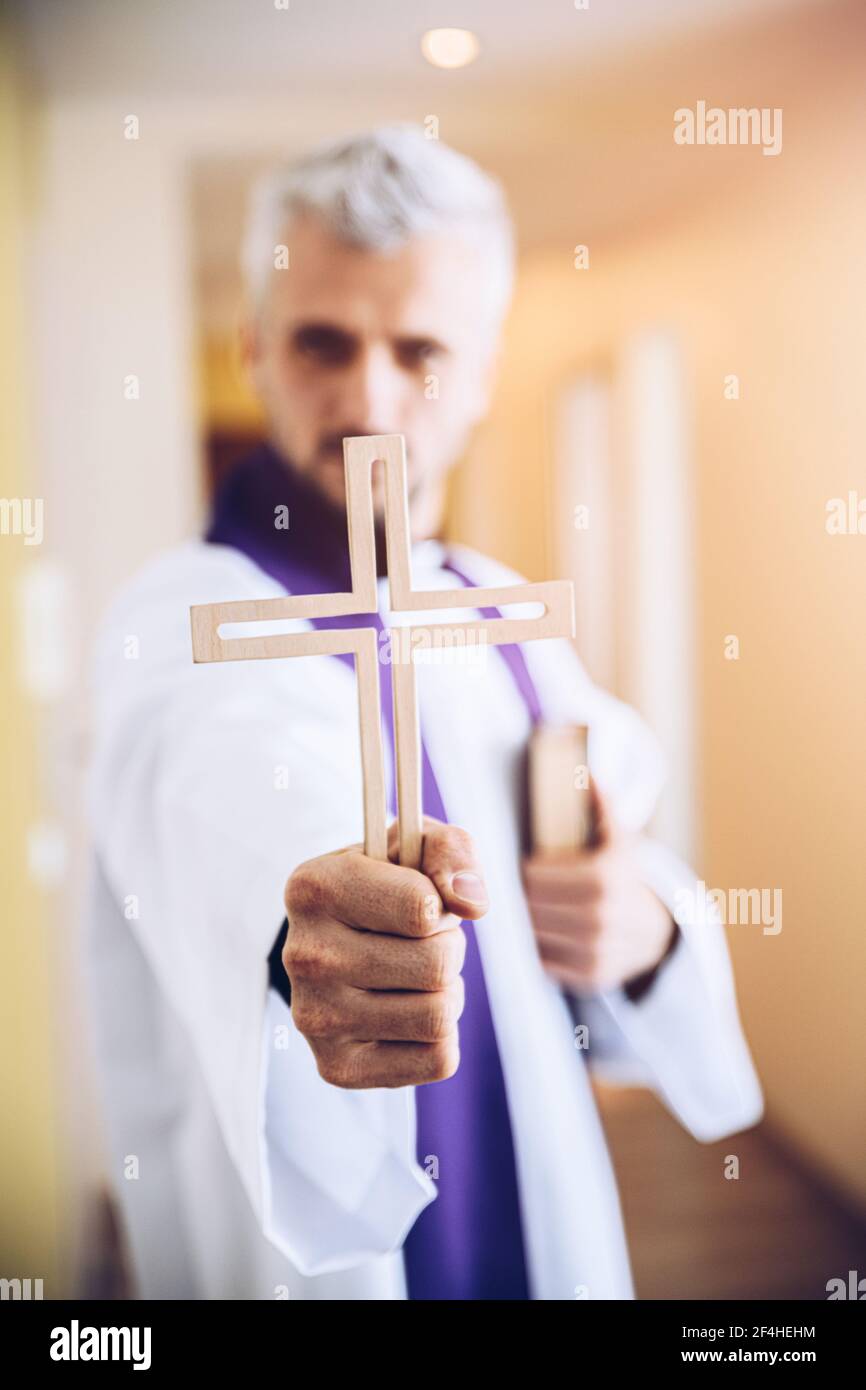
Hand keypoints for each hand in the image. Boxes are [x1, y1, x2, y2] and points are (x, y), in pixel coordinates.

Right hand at [283, 817, 488, 1088]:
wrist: (339, 943)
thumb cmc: (388, 886)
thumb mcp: (416, 846)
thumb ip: (452, 852)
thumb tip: (472, 903)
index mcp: (314, 888)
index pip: (423, 907)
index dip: (440, 903)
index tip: (419, 899)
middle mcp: (303, 955)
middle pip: (438, 965)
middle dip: (447, 947)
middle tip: (419, 941)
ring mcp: (315, 1018)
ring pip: (440, 1015)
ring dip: (446, 991)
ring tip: (415, 975)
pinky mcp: (336, 1068)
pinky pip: (438, 1059)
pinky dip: (440, 1035)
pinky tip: (407, 1011)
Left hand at [522, 780, 676, 995]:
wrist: (653, 933)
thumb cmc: (623, 879)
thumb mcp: (620, 842)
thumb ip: (604, 808)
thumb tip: (592, 775)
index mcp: (604, 878)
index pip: (532, 877)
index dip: (524, 871)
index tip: (523, 868)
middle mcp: (600, 917)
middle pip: (529, 906)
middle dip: (520, 897)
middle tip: (515, 890)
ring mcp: (595, 951)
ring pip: (532, 934)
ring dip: (524, 922)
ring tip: (526, 910)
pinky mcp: (589, 977)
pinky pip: (542, 961)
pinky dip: (536, 948)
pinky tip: (542, 933)